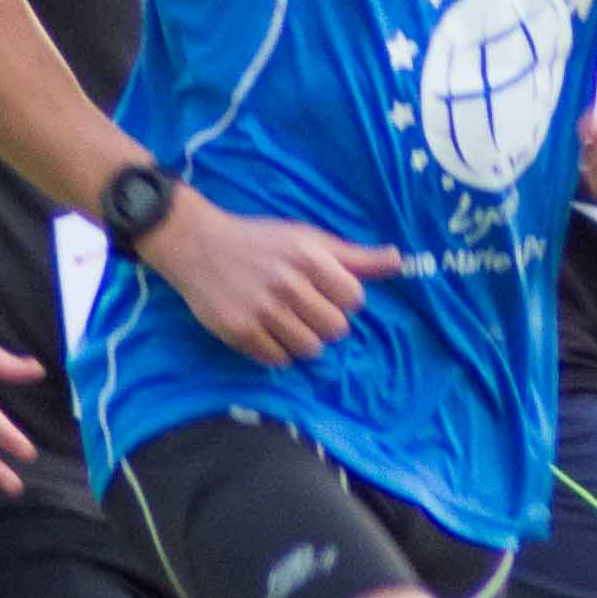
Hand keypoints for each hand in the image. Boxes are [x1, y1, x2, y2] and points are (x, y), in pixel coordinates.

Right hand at [132, 185, 399, 365]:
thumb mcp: (307, 238)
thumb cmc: (260, 240)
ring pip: (310, 349)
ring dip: (303, 339)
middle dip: (325, 321)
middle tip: (304, 308)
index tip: (324, 290)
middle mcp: (288, 284)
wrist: (197, 245)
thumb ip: (354, 256)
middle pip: (335, 329)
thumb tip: (399, 260)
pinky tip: (267, 331)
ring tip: (287, 321)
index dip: (343, 298)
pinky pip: (278, 359)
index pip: (354, 299)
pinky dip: (278, 351)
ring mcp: (263, 310)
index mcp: (309, 257)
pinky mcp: (240, 332)